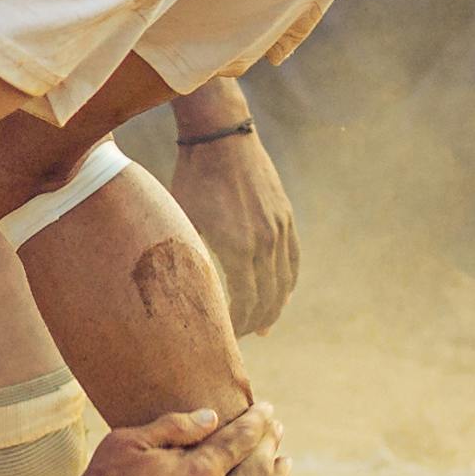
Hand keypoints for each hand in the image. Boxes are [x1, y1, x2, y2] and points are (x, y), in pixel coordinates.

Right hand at [54, 403, 293, 475]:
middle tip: (277, 430)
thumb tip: (212, 416)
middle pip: (258, 470)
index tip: (267, 409)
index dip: (257, 421)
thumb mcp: (125, 446)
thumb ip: (173, 428)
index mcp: (199, 471)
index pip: (241, 439)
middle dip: (270, 445)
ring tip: (286, 466)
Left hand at [171, 131, 298, 333]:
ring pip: (284, 283)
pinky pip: (293, 260)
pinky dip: (288, 284)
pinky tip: (280, 298)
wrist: (220, 135)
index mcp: (237, 247)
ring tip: (262, 327)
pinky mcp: (285, 217)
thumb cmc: (190, 177)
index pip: (245, 304)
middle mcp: (265, 242)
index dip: (236, 326)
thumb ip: (187, 255)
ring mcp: (279, 229)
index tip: (223, 337)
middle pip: (267, 299)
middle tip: (238, 339)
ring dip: (273, 308)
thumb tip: (181, 289)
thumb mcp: (181, 219)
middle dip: (253, 323)